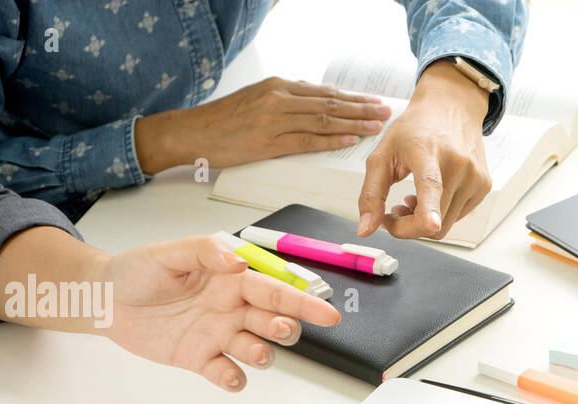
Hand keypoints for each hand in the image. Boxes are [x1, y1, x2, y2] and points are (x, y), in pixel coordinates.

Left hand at [98, 235, 340, 390]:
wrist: (105, 300)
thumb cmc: (136, 271)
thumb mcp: (168, 252)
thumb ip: (205, 253)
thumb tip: (236, 262)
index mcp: (232, 281)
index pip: (276, 291)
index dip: (304, 303)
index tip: (328, 314)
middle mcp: (232, 310)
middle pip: (275, 322)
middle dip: (286, 329)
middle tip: (279, 329)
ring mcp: (218, 336)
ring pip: (257, 350)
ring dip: (263, 354)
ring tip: (257, 353)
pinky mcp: (200, 360)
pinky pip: (226, 373)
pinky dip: (233, 378)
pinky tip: (232, 376)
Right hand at [134, 78, 392, 173]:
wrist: (193, 131)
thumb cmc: (223, 119)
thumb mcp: (255, 99)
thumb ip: (285, 98)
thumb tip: (312, 97)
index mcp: (277, 87)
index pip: (323, 93)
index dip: (352, 98)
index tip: (372, 101)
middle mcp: (279, 99)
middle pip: (329, 104)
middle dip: (361, 108)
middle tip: (384, 111)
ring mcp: (274, 120)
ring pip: (323, 121)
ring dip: (353, 124)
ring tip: (375, 126)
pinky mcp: (268, 142)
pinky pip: (306, 141)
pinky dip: (330, 140)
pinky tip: (348, 141)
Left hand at [357, 60, 491, 239]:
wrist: (451, 106)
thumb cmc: (415, 129)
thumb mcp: (382, 154)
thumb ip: (371, 194)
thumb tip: (365, 230)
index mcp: (426, 151)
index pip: (430, 184)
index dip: (428, 208)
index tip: (430, 224)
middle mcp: (457, 163)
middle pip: (431, 223)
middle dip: (407, 227)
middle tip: (394, 210)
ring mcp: (474, 176)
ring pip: (443, 227)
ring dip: (421, 223)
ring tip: (411, 199)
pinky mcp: (483, 186)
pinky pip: (456, 219)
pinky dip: (439, 216)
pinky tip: (431, 196)